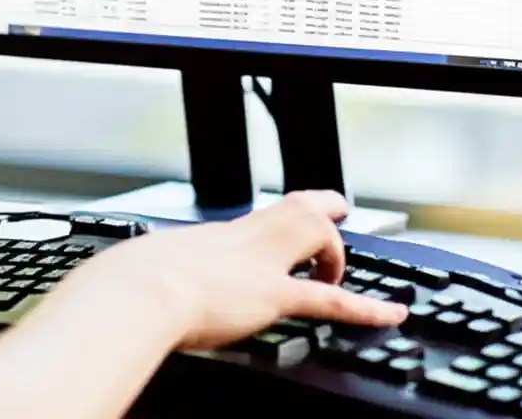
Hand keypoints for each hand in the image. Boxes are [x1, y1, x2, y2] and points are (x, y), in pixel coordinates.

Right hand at [89, 191, 408, 351]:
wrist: (136, 290)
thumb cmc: (131, 284)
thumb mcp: (149, 269)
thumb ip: (161, 273)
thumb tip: (139, 287)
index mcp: (218, 234)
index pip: (265, 213)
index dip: (290, 212)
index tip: (299, 217)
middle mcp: (247, 239)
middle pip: (302, 207)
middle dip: (325, 218)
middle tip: (336, 234)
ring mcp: (265, 263)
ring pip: (320, 235)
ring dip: (335, 255)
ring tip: (336, 278)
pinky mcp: (275, 294)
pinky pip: (332, 299)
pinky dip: (368, 308)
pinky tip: (390, 315)